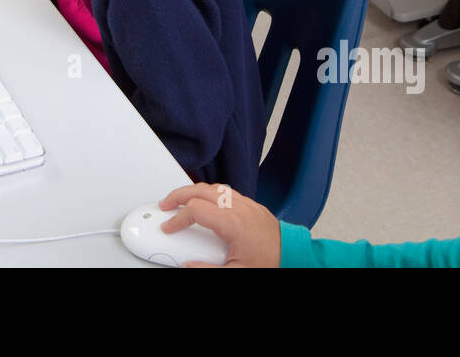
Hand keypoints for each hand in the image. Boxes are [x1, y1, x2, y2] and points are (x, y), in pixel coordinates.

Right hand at [158, 183, 281, 267]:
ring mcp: (245, 203)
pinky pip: (225, 191)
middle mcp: (237, 207)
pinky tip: (206, 202)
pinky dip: (210, 193)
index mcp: (231, 222)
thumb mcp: (235, 272)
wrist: (294, 255)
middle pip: (199, 190)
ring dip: (194, 191)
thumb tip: (187, 266)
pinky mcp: (251, 204)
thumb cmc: (270, 262)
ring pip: (213, 187)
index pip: (194, 211)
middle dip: (178, 195)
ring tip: (182, 200)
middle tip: (166, 204)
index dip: (177, 219)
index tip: (169, 227)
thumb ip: (206, 269)